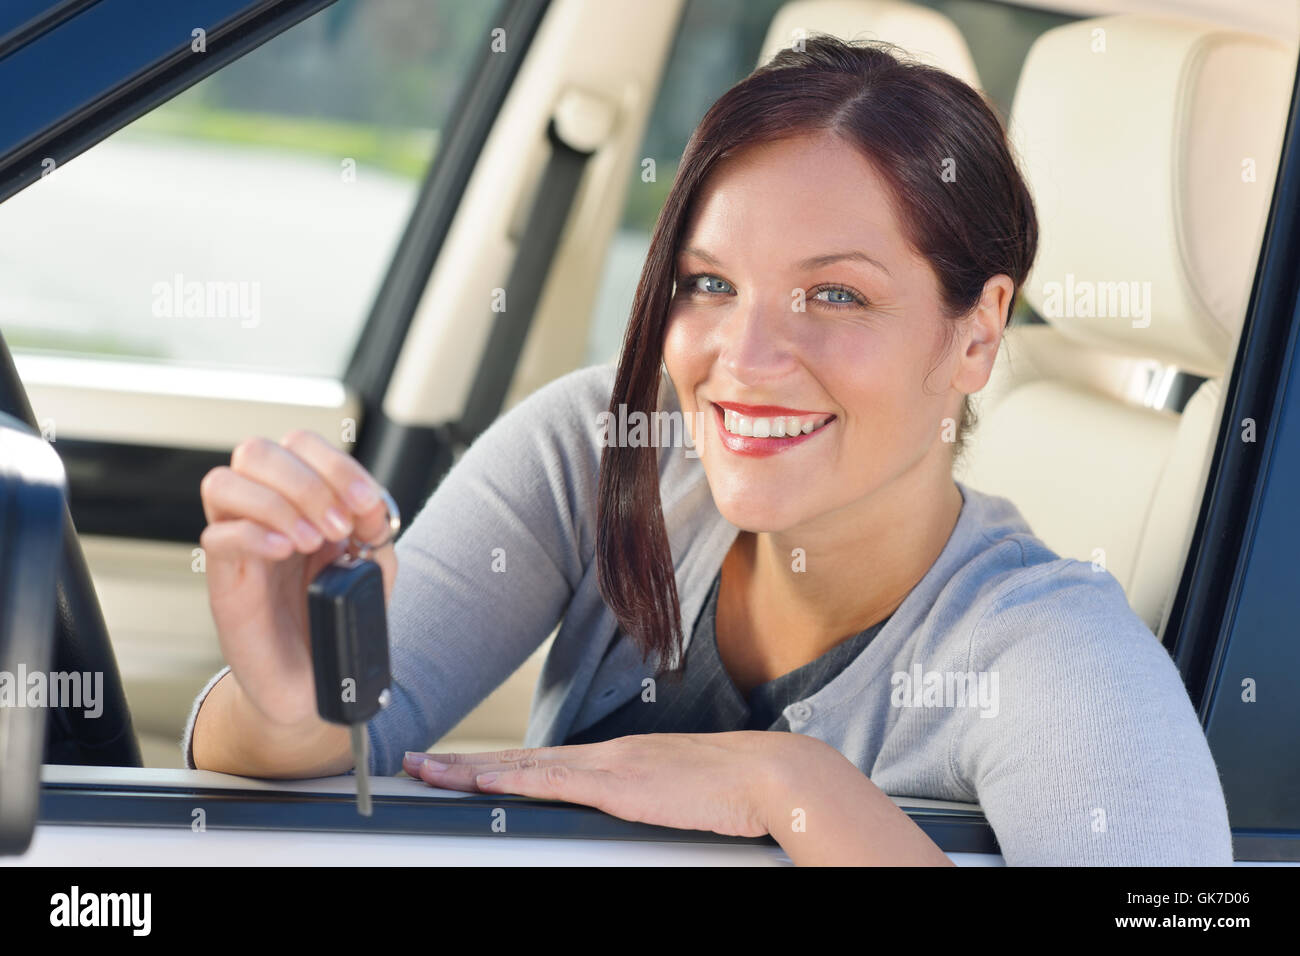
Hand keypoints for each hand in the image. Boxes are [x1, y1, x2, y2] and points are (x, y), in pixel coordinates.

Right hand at [198, 429, 397, 727]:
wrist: (318, 678)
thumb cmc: (337, 614)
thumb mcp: (373, 565)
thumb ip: (375, 527)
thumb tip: (369, 502)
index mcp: (302, 498)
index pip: (301, 444)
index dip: (335, 464)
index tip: (365, 504)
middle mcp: (265, 512)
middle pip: (257, 451)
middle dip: (306, 482)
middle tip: (337, 527)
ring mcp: (241, 543)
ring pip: (223, 482)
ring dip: (277, 504)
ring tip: (311, 543)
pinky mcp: (224, 579)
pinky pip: (217, 536)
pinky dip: (255, 535)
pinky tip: (286, 553)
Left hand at [404, 732, 952, 864]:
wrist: (770, 774)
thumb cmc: (735, 791)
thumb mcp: (679, 796)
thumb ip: (647, 803)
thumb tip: (635, 817)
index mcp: (619, 761)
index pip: (544, 762)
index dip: (498, 765)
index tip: (460, 768)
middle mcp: (605, 757)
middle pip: (521, 760)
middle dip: (466, 763)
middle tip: (418, 764)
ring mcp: (608, 767)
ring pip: (522, 766)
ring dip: (470, 769)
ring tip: (427, 771)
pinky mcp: (618, 783)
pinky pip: (550, 781)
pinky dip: (509, 777)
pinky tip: (479, 779)